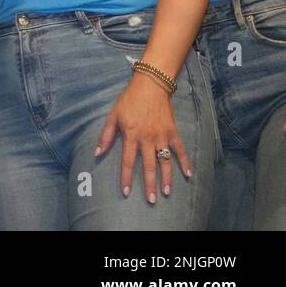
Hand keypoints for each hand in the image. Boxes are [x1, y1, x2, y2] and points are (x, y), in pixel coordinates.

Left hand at [95, 73, 191, 202]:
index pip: (127, 161)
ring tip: (167, 192)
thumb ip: (106, 136)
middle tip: (151, 200)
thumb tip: (97, 153)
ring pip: (165, 161)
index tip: (126, 191)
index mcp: (131, 136)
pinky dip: (185, 162)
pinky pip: (180, 149)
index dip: (126, 177)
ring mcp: (161, 136)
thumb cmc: (128, 101)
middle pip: (148, 166)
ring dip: (167, 178)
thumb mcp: (113, 116)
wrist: (149, 86)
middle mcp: (147, 139)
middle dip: (149, 184)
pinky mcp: (172, 132)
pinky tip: (189, 174)